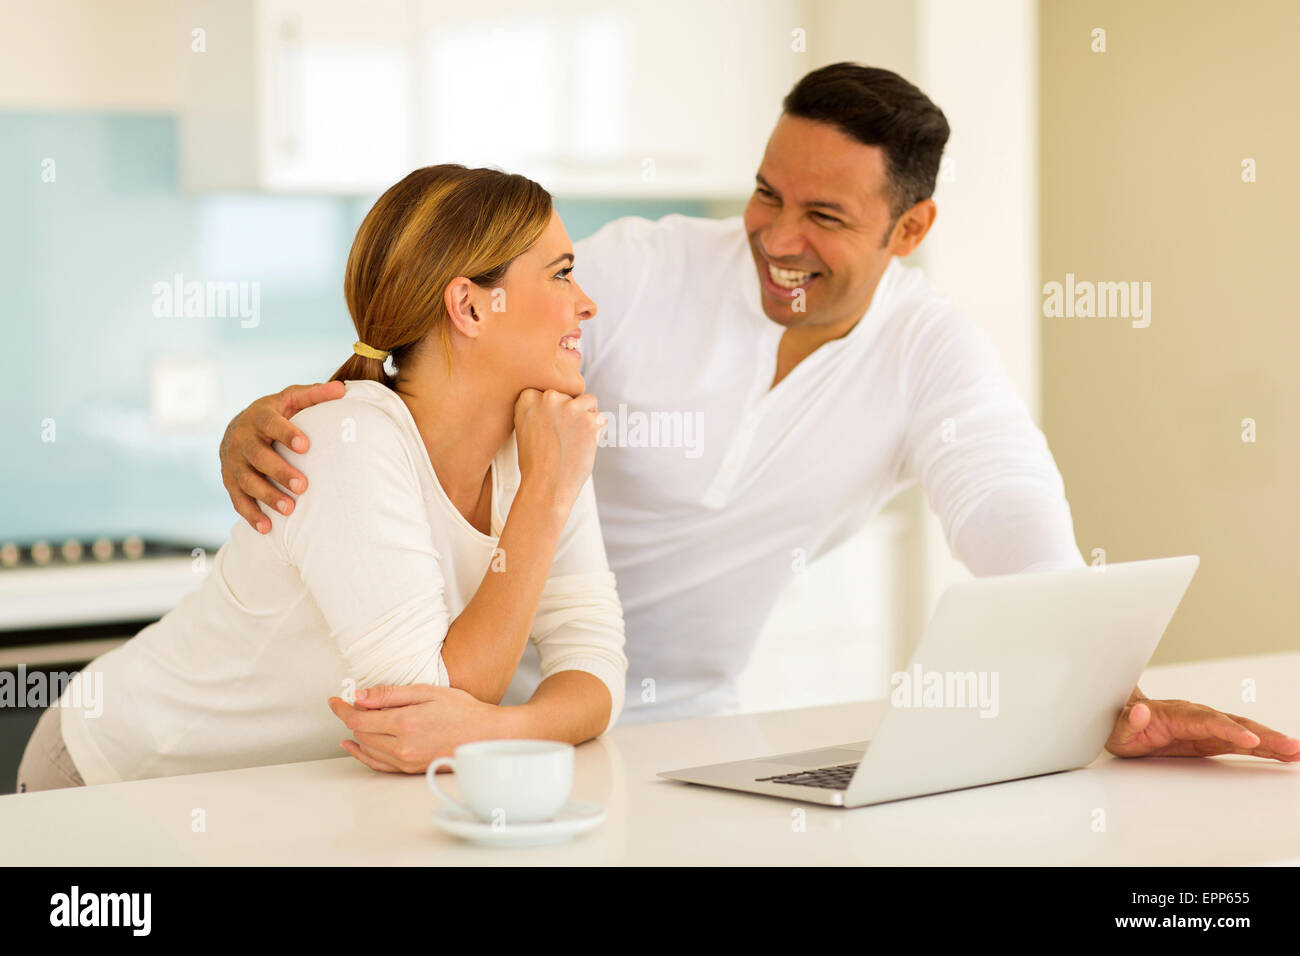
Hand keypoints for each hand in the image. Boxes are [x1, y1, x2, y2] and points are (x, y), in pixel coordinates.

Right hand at [219, 381, 345, 532]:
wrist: (239, 428)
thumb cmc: (276, 414)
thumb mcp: (291, 400)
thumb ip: (314, 395)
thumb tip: (342, 390)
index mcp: (259, 416)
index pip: (271, 423)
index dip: (286, 433)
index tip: (306, 446)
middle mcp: (241, 439)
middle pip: (257, 456)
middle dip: (279, 471)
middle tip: (303, 486)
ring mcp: (233, 462)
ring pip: (246, 481)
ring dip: (267, 496)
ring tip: (290, 509)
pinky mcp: (229, 481)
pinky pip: (238, 500)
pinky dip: (251, 515)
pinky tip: (267, 528)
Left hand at [327, 684, 512, 773]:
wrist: (486, 736)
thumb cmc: (462, 710)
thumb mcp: (427, 692)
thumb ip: (390, 694)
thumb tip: (360, 696)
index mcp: (403, 724)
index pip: (358, 718)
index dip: (341, 708)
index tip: (335, 700)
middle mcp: (401, 746)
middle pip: (361, 733)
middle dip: (350, 717)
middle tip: (349, 702)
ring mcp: (405, 761)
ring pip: (367, 748)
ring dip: (356, 733)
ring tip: (350, 719)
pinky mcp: (410, 769)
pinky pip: (378, 764)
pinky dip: (363, 754)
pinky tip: (355, 746)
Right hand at [512, 388, 602, 512]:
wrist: (545, 487)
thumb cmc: (535, 462)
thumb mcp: (526, 427)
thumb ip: (540, 409)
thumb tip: (562, 397)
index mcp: (528, 397)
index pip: (551, 391)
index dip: (555, 410)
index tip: (551, 428)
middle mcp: (548, 397)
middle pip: (570, 395)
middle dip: (571, 413)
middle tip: (563, 438)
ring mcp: (569, 407)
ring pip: (589, 401)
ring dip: (587, 417)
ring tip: (576, 440)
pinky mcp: (589, 420)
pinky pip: (601, 418)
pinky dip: (597, 432)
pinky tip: (584, 446)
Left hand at [1105, 688, 1299, 760]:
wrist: (1122, 720)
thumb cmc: (1120, 724)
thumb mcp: (1117, 727)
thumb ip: (1129, 721)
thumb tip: (1140, 712)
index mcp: (1175, 714)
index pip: (1206, 721)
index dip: (1228, 730)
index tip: (1248, 740)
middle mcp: (1196, 717)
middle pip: (1234, 725)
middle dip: (1262, 736)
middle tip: (1291, 747)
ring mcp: (1207, 728)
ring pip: (1244, 733)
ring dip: (1271, 742)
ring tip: (1297, 751)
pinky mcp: (1212, 739)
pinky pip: (1242, 742)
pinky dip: (1263, 747)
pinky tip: (1285, 754)